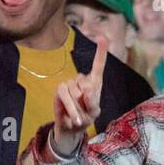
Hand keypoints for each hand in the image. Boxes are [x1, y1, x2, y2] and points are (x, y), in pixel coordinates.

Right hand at [52, 35, 107, 155]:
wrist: (72, 127)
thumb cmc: (86, 117)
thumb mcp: (94, 112)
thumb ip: (93, 102)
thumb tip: (86, 90)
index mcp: (95, 82)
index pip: (98, 65)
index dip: (100, 52)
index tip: (102, 37)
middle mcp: (82, 80)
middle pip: (85, 84)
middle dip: (86, 101)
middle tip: (85, 112)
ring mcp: (70, 83)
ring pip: (74, 90)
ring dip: (77, 107)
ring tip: (79, 115)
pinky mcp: (60, 89)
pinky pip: (64, 94)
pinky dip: (70, 107)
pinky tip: (73, 117)